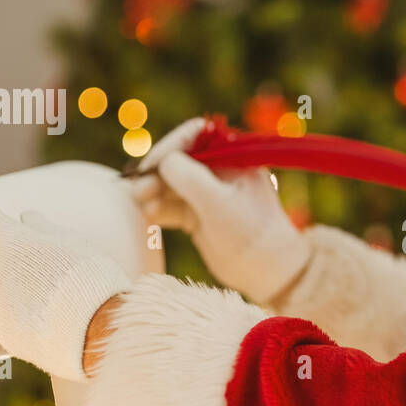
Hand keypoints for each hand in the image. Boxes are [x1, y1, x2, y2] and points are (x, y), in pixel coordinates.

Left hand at [0, 193, 131, 380]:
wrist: (95, 332)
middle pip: (8, 265)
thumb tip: (27, 217)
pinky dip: (32, 325)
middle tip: (62, 278)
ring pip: (13, 297)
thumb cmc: (90, 281)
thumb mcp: (76, 244)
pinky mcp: (5, 338)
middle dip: (26, 269)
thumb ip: (46, 229)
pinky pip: (16, 324)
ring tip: (66, 306)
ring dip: (31, 299)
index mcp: (12, 243)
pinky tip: (57, 327)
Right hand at [130, 117, 310, 303]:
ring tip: (141, 203)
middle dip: (156, 172)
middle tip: (139, 189)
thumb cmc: (250, 233)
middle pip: (177, 158)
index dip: (170, 145)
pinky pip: (170, 205)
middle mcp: (218, 170)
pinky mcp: (197, 215)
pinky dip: (157, 208)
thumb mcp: (219, 203)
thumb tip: (163, 161)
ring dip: (152, 190)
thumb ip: (190, 178)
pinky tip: (147, 214)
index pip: (195, 134)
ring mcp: (207, 192)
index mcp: (232, 156)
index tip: (152, 165)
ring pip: (169, 183)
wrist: (266, 271)